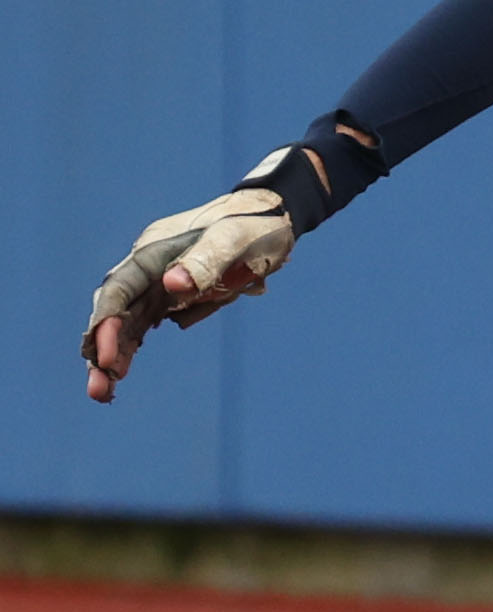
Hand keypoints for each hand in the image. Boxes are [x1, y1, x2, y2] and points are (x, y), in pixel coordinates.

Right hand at [83, 187, 298, 402]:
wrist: (275, 218)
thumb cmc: (256, 224)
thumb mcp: (235, 239)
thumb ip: (205, 260)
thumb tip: (171, 284)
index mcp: (155, 250)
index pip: (120, 290)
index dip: (108, 323)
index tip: (106, 357)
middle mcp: (150, 267)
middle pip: (117, 312)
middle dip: (103, 351)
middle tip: (98, 391)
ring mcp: (160, 282)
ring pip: (128, 323)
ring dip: (114, 356)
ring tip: (103, 394)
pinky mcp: (175, 296)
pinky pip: (146, 324)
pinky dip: (133, 347)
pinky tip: (121, 373)